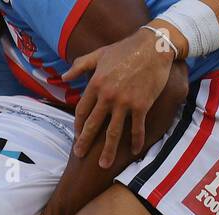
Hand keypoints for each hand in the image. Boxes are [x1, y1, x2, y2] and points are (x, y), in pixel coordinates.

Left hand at [63, 27, 174, 167]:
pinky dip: (136, 140)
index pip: (82, 111)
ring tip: (103, 165)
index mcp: (95, 84)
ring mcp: (124, 102)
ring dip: (108, 150)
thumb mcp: (99, 54)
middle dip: (85, 142)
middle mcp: (107, 96)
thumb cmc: (126, 48)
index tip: (77, 135)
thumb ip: (80, 66)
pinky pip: (137, 127)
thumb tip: (63, 77)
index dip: (78, 125)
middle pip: (93, 125)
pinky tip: (135, 151)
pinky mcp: (142, 105)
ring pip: (113, 132)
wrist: (155, 45)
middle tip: (79, 155)